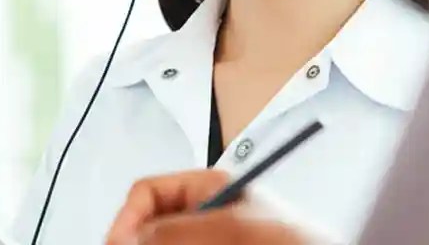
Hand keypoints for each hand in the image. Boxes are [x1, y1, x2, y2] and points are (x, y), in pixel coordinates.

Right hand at [104, 170, 312, 244]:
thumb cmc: (300, 240)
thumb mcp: (233, 227)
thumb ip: (179, 229)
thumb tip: (133, 237)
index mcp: (207, 189)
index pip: (148, 192)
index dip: (128, 219)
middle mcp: (203, 215)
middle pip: (149, 226)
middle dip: (139, 242)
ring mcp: (209, 238)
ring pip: (162, 243)